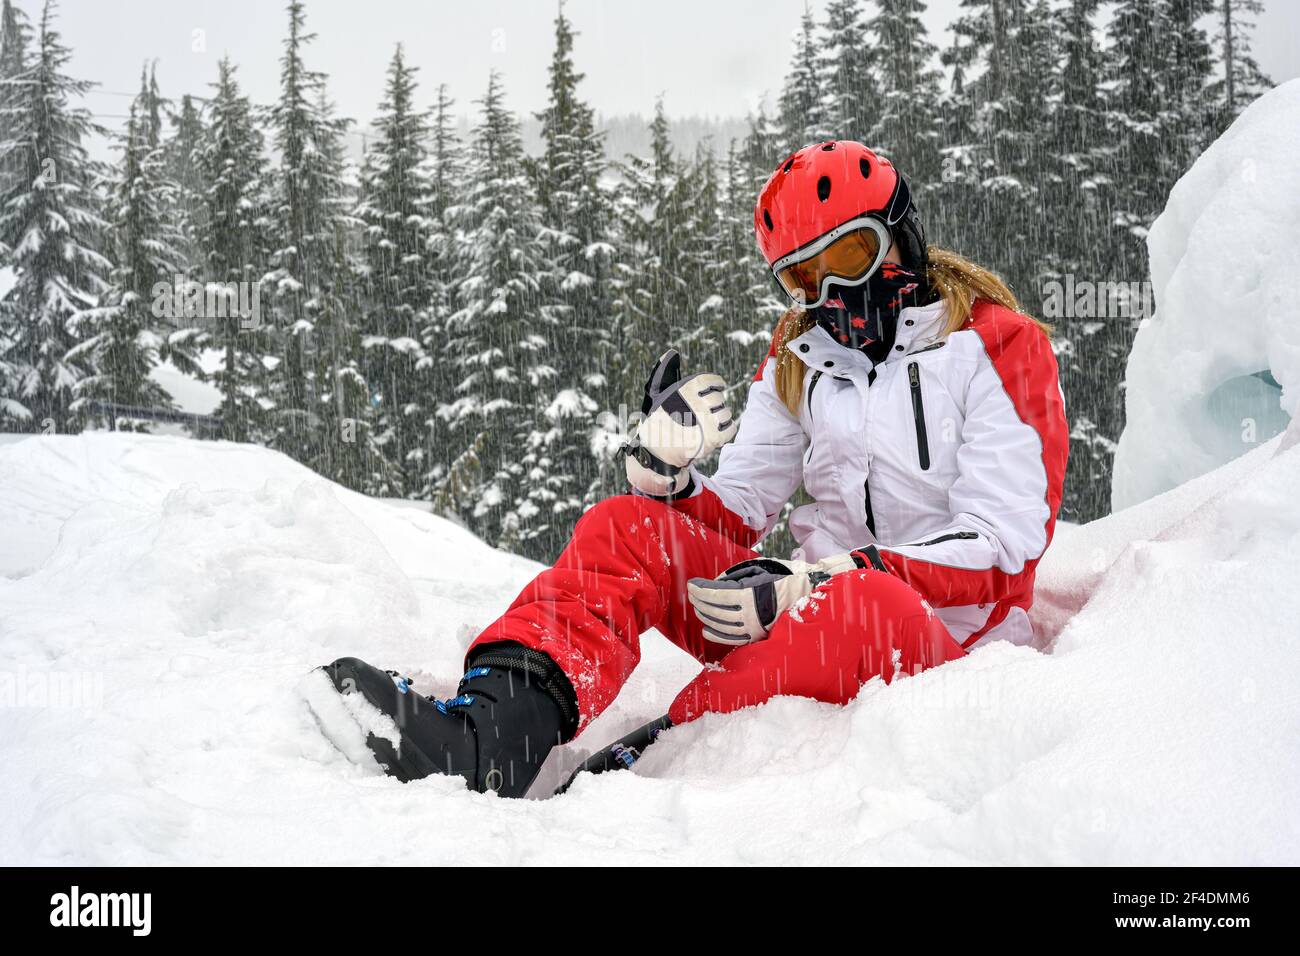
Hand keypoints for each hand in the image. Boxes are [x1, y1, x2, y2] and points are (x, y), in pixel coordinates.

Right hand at [623, 349, 737, 495]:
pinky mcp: (712, 438)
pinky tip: (718, 431)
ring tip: (710, 423)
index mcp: (686, 389)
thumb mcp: (658, 392)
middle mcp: (697, 403)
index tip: (717, 389)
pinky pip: (730, 428)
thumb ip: (664, 371)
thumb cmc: (658, 419)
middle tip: (707, 412)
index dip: (717, 385)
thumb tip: (671, 353)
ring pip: (726, 413)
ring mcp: (705, 421)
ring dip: (721, 417)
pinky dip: (727, 429)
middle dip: (715, 405)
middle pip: (719, 399)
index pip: (712, 381)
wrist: (656, 450)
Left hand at [687, 553, 860, 644]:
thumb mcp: (761, 571)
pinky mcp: (758, 637)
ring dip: (705, 616)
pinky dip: (717, 634)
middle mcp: (750, 614)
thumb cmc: (786, 580)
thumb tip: (716, 583)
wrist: (812, 598)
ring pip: (721, 625)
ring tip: (697, 607)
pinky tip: (707, 629)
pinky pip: (732, 639)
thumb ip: (738, 576)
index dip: (701, 590)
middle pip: (715, 610)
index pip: (717, 594)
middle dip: (700, 601)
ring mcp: (754, 628)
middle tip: (692, 593)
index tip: (691, 585)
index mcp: (751, 595)